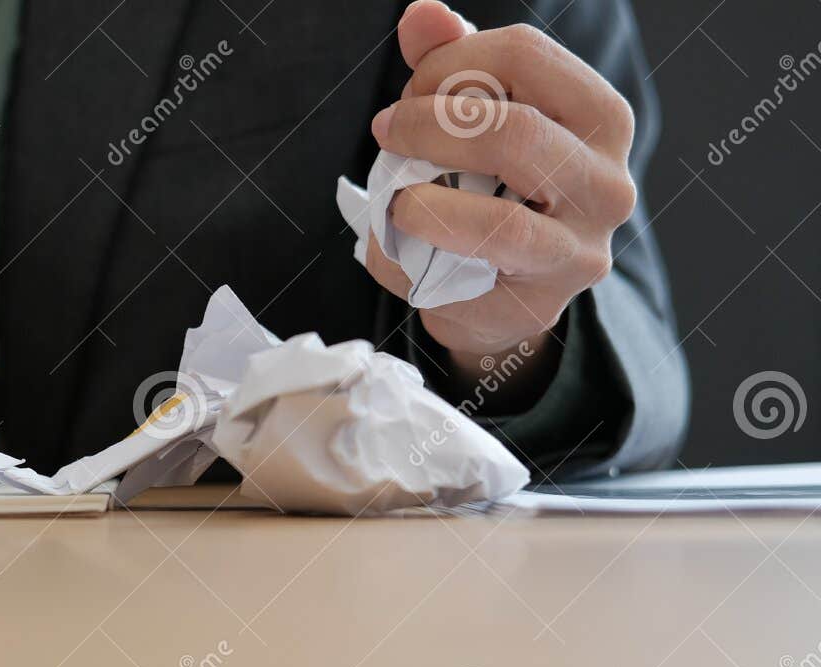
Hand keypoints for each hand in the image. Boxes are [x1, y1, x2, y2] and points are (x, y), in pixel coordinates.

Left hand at [363, 1, 636, 404]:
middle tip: (388, 131)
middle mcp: (608, 184)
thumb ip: (453, 63)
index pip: (526, 56)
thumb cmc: (495, 193)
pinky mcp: (535, 307)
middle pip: (515, 131)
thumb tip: (420, 15)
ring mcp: (578, 252)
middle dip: (429, 124)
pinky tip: (397, 239)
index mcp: (602, 120)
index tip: (412, 89)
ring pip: (497, 224)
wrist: (504, 294)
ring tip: (392, 198)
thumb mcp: (480, 120)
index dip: (451, 62)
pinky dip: (409, 256)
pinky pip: (457, 278)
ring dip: (419, 202)